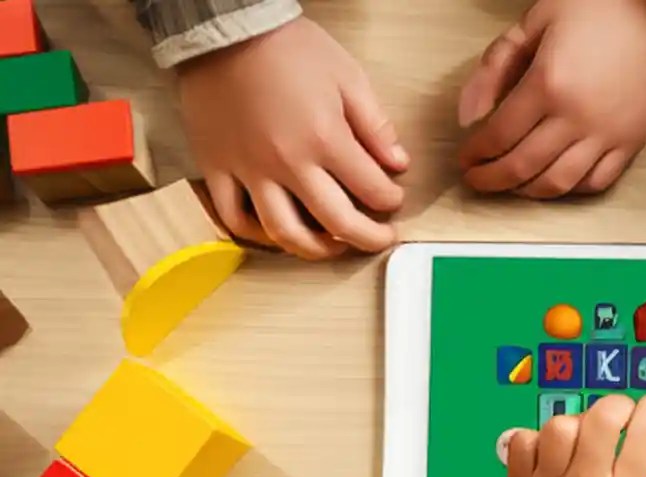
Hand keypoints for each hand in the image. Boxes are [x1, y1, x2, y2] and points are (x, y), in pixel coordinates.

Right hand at [176, 17, 408, 259]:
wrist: (225, 28)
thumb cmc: (289, 48)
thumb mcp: (348, 77)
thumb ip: (376, 125)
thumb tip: (398, 163)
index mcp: (326, 139)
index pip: (372, 190)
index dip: (391, 199)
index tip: (394, 197)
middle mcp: (288, 163)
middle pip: (337, 223)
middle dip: (368, 238)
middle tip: (380, 238)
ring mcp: (249, 170)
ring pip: (285, 233)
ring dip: (316, 250)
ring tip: (333, 246)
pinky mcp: (217, 168)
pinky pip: (234, 217)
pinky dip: (257, 235)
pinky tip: (278, 234)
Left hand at [457, 0, 645, 198]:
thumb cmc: (601, 6)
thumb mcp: (536, 21)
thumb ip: (495, 66)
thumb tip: (469, 115)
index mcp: (548, 83)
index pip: (499, 135)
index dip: (476, 153)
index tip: (465, 158)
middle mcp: (576, 117)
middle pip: (522, 166)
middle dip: (492, 179)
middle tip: (477, 180)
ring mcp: (607, 134)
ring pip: (558, 183)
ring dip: (526, 192)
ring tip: (512, 186)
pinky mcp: (632, 141)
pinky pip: (597, 181)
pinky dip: (572, 189)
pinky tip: (555, 180)